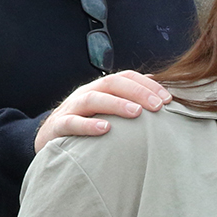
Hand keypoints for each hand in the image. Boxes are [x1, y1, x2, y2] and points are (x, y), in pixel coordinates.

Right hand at [34, 70, 171, 151]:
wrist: (48, 139)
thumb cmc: (86, 124)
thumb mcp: (108, 111)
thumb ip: (129, 103)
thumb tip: (161, 96)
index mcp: (101, 89)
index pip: (126, 77)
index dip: (147, 84)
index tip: (168, 99)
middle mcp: (86, 93)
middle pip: (112, 83)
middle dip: (137, 92)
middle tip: (158, 106)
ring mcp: (71, 108)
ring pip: (93, 99)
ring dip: (116, 104)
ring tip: (136, 112)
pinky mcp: (58, 126)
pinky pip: (72, 123)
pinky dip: (88, 125)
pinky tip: (105, 129)